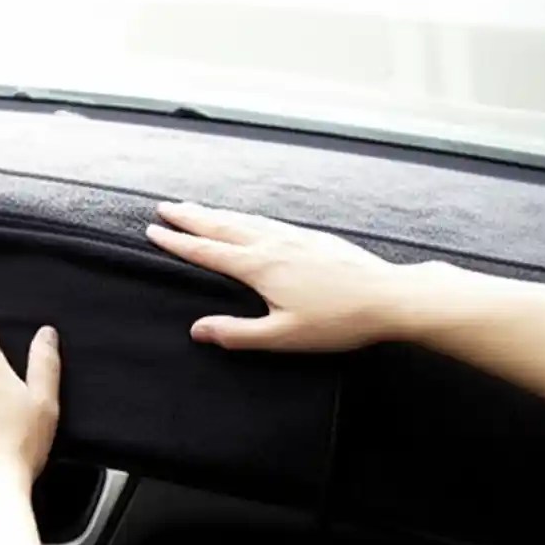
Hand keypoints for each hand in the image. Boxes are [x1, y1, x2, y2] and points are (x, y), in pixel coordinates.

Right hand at [146, 201, 416, 350]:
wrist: (390, 297)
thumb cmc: (338, 322)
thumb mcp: (283, 337)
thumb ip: (237, 333)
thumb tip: (197, 330)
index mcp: (259, 267)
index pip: (207, 252)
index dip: (178, 242)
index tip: (153, 231)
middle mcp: (272, 244)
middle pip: (221, 226)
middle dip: (190, 217)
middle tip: (163, 207)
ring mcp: (294, 237)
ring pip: (244, 219)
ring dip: (214, 213)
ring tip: (194, 207)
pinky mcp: (312, 237)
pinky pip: (266, 220)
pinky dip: (243, 216)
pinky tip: (245, 218)